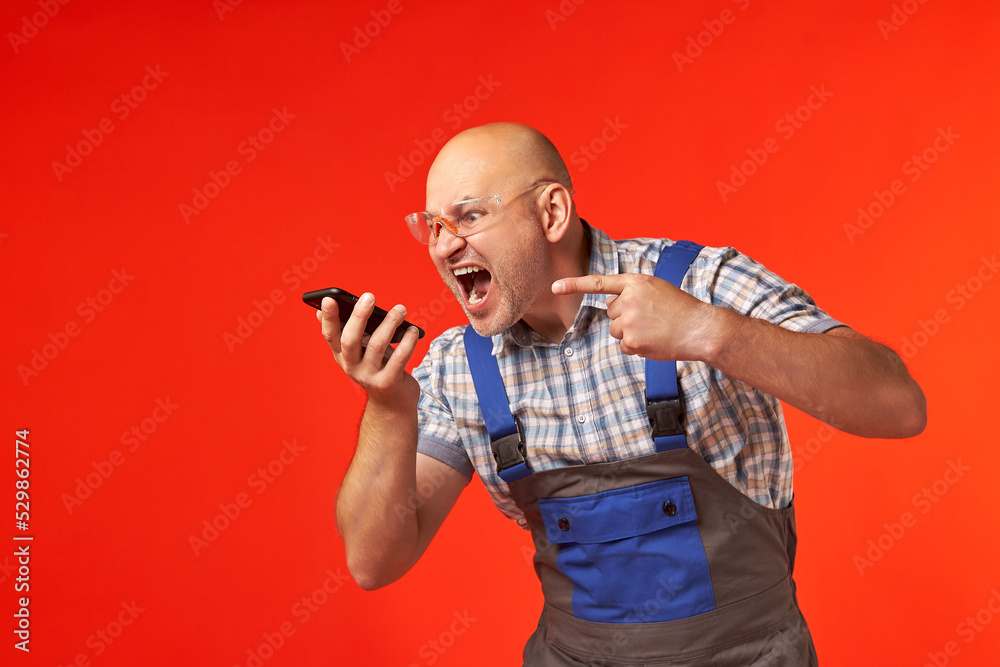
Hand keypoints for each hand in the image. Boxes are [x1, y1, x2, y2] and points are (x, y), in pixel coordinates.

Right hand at [317, 293, 420, 404]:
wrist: (392, 402)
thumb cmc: (377, 366)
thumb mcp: (359, 351)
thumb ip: (347, 331)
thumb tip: (321, 309)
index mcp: (342, 356)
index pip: (330, 336)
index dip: (328, 318)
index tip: (329, 299)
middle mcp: (352, 367)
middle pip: (350, 340)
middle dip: (358, 316)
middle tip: (369, 296)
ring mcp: (369, 377)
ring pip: (376, 346)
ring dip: (389, 324)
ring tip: (400, 309)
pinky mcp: (388, 383)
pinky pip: (399, 359)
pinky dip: (407, 342)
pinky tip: (412, 330)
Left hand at [552, 274, 720, 360]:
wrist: (699, 328)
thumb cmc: (681, 309)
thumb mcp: (657, 289)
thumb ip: (634, 293)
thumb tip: (614, 310)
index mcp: (635, 283)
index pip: (599, 283)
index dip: (574, 285)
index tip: (554, 287)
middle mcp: (628, 299)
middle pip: (611, 312)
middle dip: (626, 316)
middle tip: (650, 318)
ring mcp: (629, 321)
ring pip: (616, 330)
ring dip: (631, 332)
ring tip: (654, 329)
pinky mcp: (632, 340)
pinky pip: (624, 346)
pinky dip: (636, 347)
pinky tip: (654, 341)